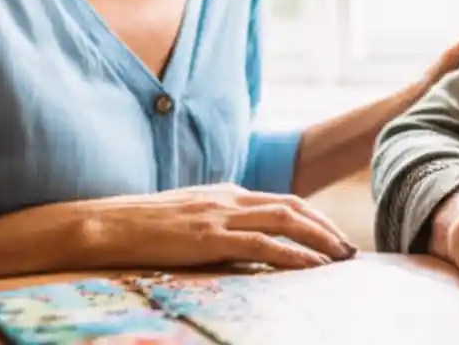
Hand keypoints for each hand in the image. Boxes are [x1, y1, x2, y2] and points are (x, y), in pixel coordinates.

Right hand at [83, 183, 357, 270]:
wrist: (109, 224)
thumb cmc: (145, 225)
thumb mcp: (191, 215)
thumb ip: (221, 221)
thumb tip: (247, 241)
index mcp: (227, 192)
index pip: (282, 200)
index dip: (314, 218)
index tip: (334, 237)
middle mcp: (230, 198)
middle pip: (293, 206)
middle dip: (326, 227)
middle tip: (349, 250)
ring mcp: (220, 215)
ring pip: (285, 220)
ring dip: (319, 239)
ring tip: (340, 259)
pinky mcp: (209, 237)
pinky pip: (261, 245)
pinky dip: (292, 255)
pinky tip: (311, 267)